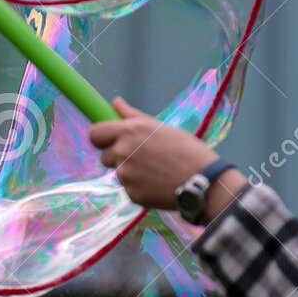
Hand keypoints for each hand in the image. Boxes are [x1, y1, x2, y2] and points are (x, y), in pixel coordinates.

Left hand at [87, 97, 245, 221]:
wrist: (203, 180)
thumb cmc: (185, 149)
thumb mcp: (160, 127)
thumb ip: (133, 116)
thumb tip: (115, 103)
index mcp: (129, 131)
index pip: (94, 134)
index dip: (100, 138)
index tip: (108, 140)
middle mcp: (123, 152)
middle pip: (104, 156)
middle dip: (117, 157)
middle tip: (142, 157)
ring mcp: (126, 175)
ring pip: (119, 173)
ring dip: (131, 172)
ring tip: (156, 170)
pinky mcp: (132, 194)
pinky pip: (129, 189)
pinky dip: (140, 187)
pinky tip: (158, 183)